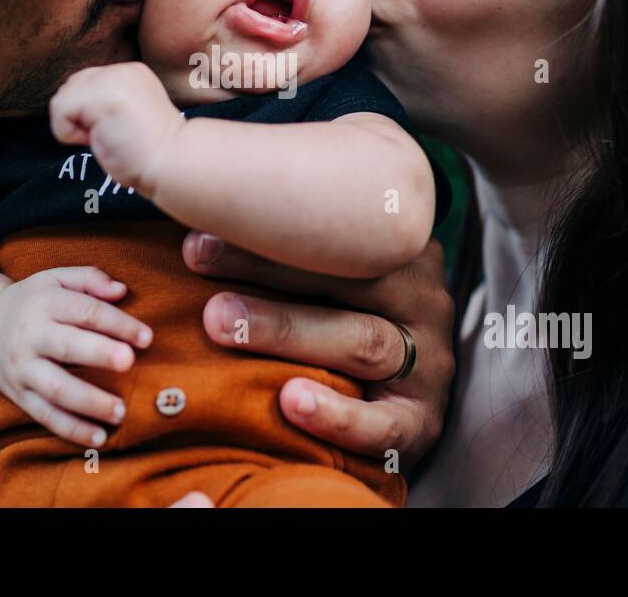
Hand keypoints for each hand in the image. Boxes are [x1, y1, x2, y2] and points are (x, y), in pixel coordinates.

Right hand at [0, 267, 153, 446]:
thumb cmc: (33, 301)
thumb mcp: (55, 278)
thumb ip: (90, 278)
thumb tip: (122, 290)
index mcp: (45, 303)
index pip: (85, 311)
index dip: (117, 323)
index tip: (147, 337)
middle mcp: (31, 336)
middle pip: (67, 346)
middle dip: (98, 354)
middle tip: (129, 362)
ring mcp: (23, 369)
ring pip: (56, 389)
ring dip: (89, 402)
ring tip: (121, 411)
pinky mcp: (19, 396)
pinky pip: (46, 415)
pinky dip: (72, 429)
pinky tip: (99, 437)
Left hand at [49, 62, 183, 193]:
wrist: (174, 162)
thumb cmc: (150, 154)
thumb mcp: (126, 117)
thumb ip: (104, 105)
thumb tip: (70, 110)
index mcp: (131, 74)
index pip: (87, 84)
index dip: (89, 114)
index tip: (115, 131)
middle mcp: (122, 70)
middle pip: (72, 86)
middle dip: (79, 116)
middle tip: (108, 135)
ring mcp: (112, 78)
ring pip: (63, 97)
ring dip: (73, 125)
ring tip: (104, 137)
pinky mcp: (102, 93)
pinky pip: (60, 109)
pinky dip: (68, 132)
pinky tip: (95, 139)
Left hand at [184, 234, 453, 466]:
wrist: (406, 392)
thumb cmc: (345, 314)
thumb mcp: (337, 268)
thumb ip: (295, 238)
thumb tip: (210, 205)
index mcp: (403, 249)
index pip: (340, 230)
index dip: (269, 226)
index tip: (201, 227)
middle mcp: (423, 300)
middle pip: (348, 276)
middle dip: (265, 267)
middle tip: (197, 259)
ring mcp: (430, 363)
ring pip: (361, 341)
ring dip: (287, 331)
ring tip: (223, 324)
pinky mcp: (421, 423)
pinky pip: (382, 423)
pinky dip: (337, 414)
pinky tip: (291, 400)